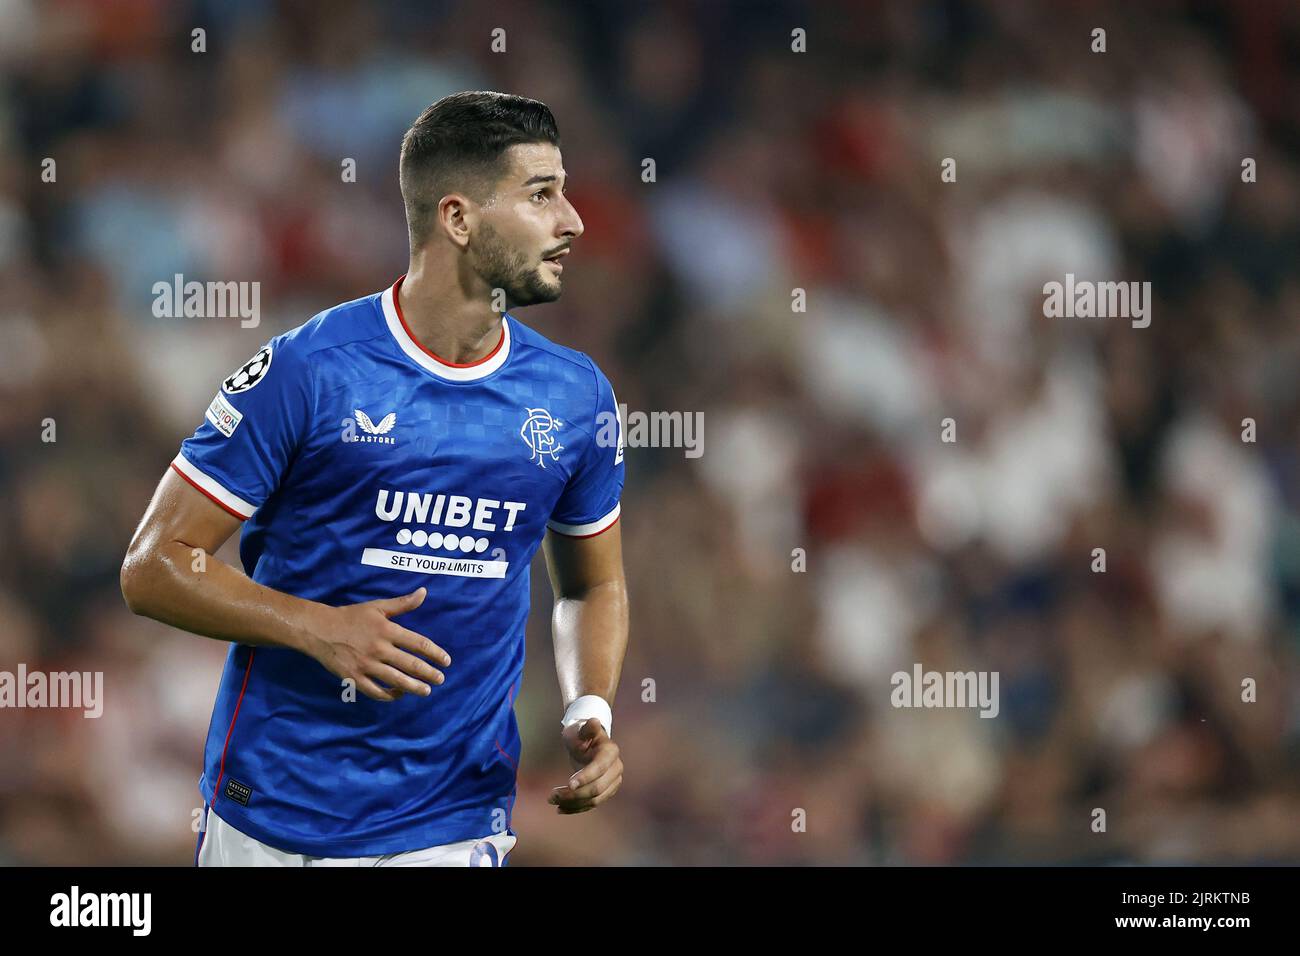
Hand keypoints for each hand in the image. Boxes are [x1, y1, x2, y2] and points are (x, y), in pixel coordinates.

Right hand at [304, 587, 450, 701]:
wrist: (319, 630)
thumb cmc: (351, 617)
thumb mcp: (377, 607)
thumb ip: (402, 603)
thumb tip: (424, 592)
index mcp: (387, 630)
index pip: (418, 643)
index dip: (435, 653)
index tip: (446, 661)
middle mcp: (379, 648)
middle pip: (410, 664)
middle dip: (429, 673)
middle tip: (440, 679)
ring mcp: (366, 665)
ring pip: (396, 680)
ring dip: (414, 687)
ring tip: (426, 691)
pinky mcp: (354, 678)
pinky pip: (375, 691)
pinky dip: (389, 695)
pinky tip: (398, 694)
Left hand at [548, 718, 622, 813]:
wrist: (587, 743)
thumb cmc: (581, 734)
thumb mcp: (580, 729)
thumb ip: (586, 728)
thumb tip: (594, 721)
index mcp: (610, 752)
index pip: (600, 768)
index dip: (585, 777)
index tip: (568, 784)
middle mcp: (616, 769)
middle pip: (597, 788)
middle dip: (574, 794)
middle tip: (552, 795)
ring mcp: (613, 782)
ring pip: (594, 800)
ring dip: (572, 803)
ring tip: (552, 799)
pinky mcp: (606, 792)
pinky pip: (591, 805)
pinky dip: (576, 808)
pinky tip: (560, 808)